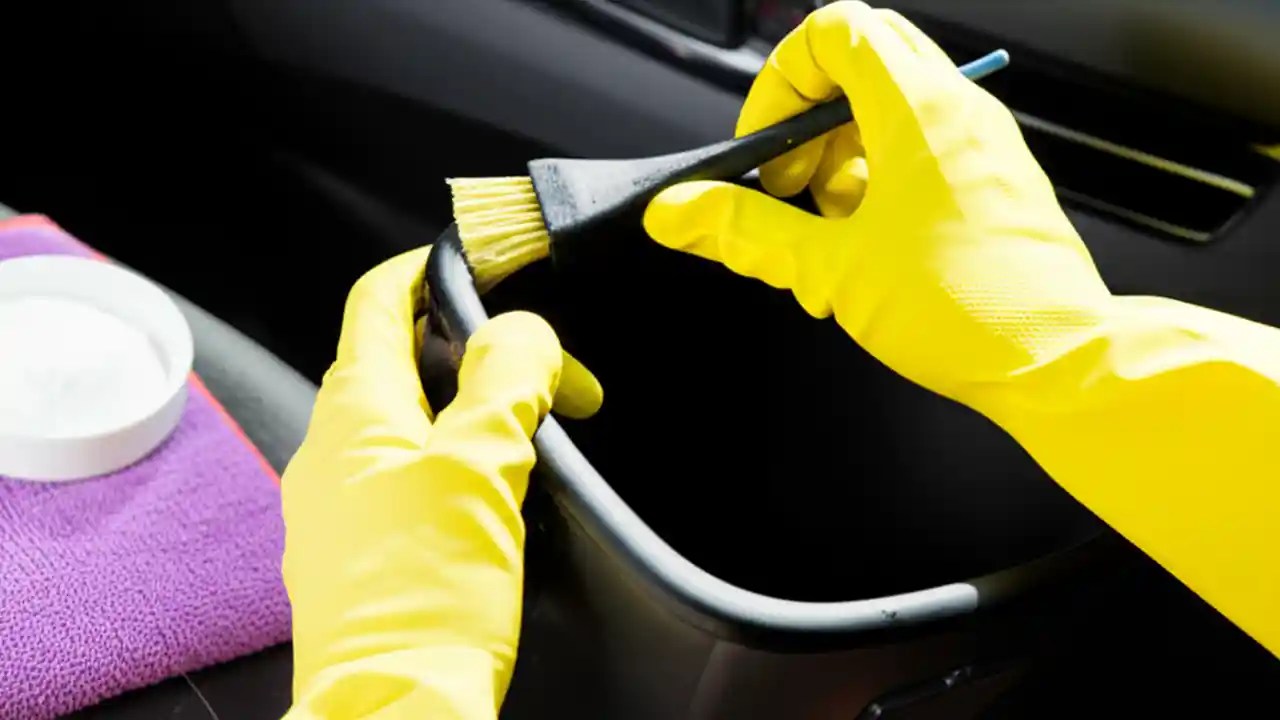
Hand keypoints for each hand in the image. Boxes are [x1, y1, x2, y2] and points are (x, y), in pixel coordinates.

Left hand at [280, 247, 600, 717]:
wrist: (396, 705)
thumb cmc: (428, 594)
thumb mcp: (482, 467)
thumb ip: (505, 381)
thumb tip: (522, 331)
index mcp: (353, 413)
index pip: (374, 303)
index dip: (421, 269)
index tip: (470, 259)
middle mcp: (331, 451)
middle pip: (395, 360)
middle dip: (472, 349)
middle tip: (542, 367)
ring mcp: (338, 504)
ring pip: (407, 422)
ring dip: (471, 408)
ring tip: (535, 427)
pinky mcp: (358, 550)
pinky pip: (405, 476)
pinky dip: (454, 459)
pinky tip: (498, 489)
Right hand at [644, 1, 1112, 406]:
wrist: (1060, 363)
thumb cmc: (967, 310)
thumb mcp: (832, 269)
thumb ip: (748, 232)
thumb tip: (679, 212)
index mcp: (920, 108)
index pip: (835, 31)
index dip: (780, 81)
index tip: (764, 148)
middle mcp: (958, 111)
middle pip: (862, 64)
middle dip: (806, 122)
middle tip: (789, 184)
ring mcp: (980, 146)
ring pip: (888, 113)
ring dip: (837, 162)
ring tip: (824, 237)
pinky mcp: (990, 184)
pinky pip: (919, 154)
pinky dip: (874, 186)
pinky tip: (862, 255)